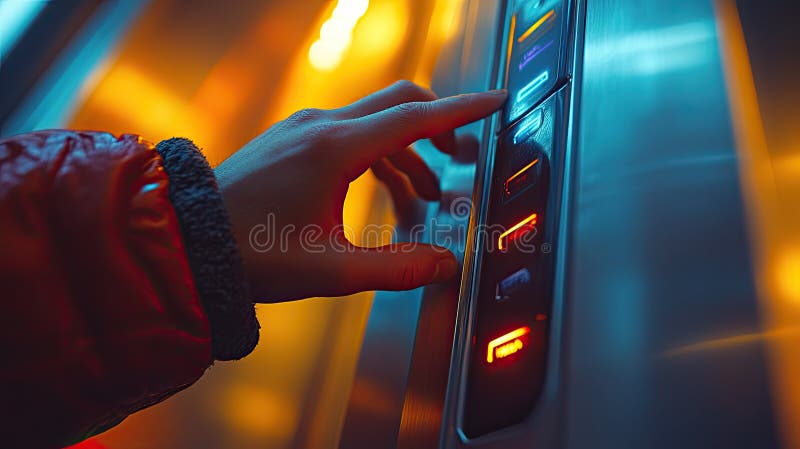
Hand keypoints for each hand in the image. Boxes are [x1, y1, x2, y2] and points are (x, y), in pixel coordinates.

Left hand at [215, 81, 506, 301]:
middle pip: (400, 104)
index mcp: (334, 149)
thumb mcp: (331, 269)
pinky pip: (349, 134)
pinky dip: (377, 157)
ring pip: (375, 123)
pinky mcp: (291, 139)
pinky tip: (381, 193)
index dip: (464, 110)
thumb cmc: (250, 254)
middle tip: (461, 156)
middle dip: (438, 126)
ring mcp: (302, 128)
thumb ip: (398, 268)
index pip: (417, 117)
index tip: (497, 100)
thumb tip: (445, 266)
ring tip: (423, 200)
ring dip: (407, 154)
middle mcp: (320, 126)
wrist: (187, 242)